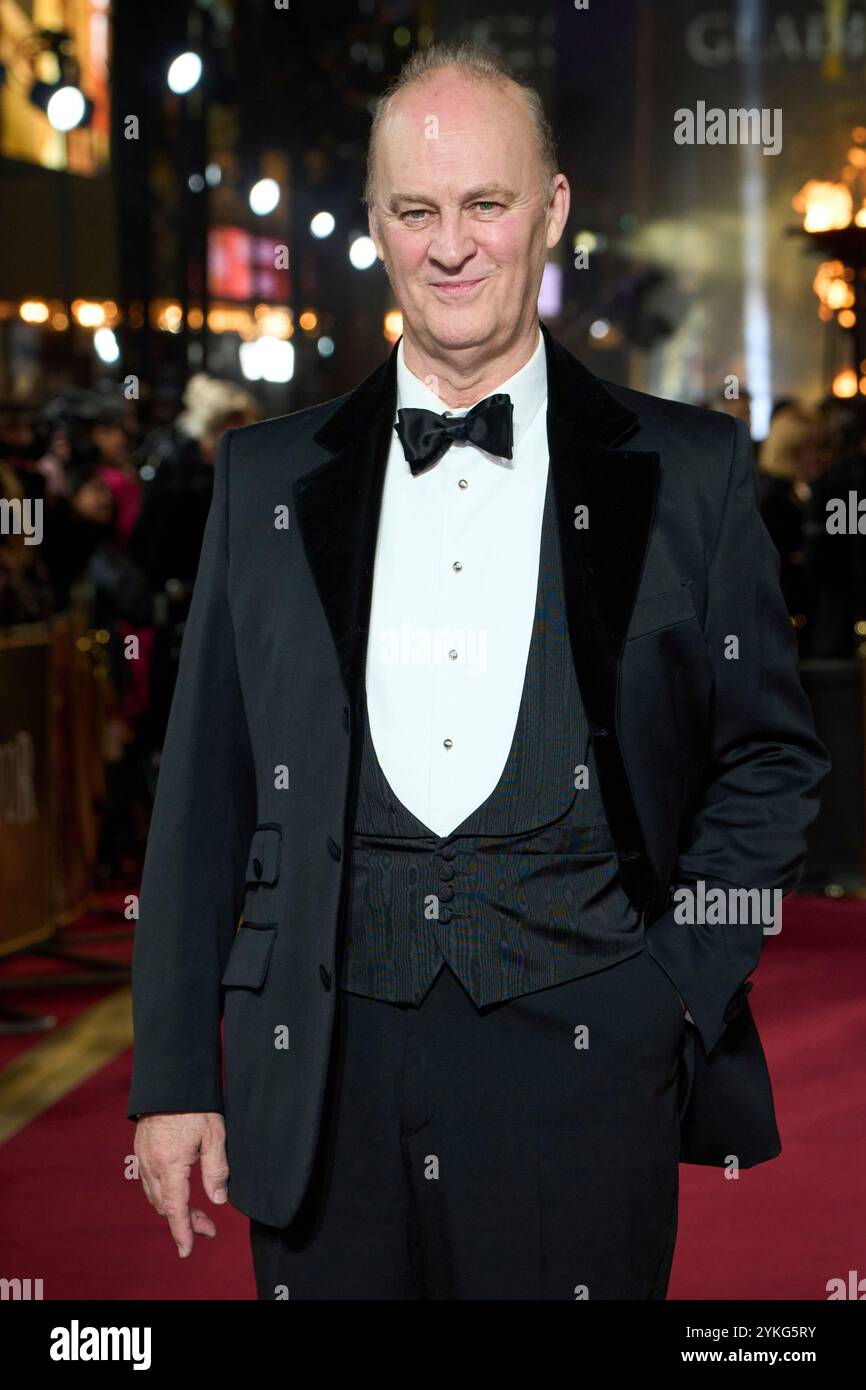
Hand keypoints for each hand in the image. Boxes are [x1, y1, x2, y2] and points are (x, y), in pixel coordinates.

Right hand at [135, 1111, 227, 1257]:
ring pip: (156, 1197)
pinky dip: (164, 1196)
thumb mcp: (214, 1135)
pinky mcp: (141, 1152)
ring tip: (197, 1215)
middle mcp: (153, 1166)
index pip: (176, 1208)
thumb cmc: (194, 1105)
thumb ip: (216, 1169)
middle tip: (209, 1229)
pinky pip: (150, 1183)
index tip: (187, 1251)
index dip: (182, 1232)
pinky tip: (177, 1194)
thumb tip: (219, 1200)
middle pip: (166, 1206)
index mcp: (171, 1165)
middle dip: (186, 1222)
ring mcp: (144, 1159)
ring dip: (175, 1210)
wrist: (169, 1080)